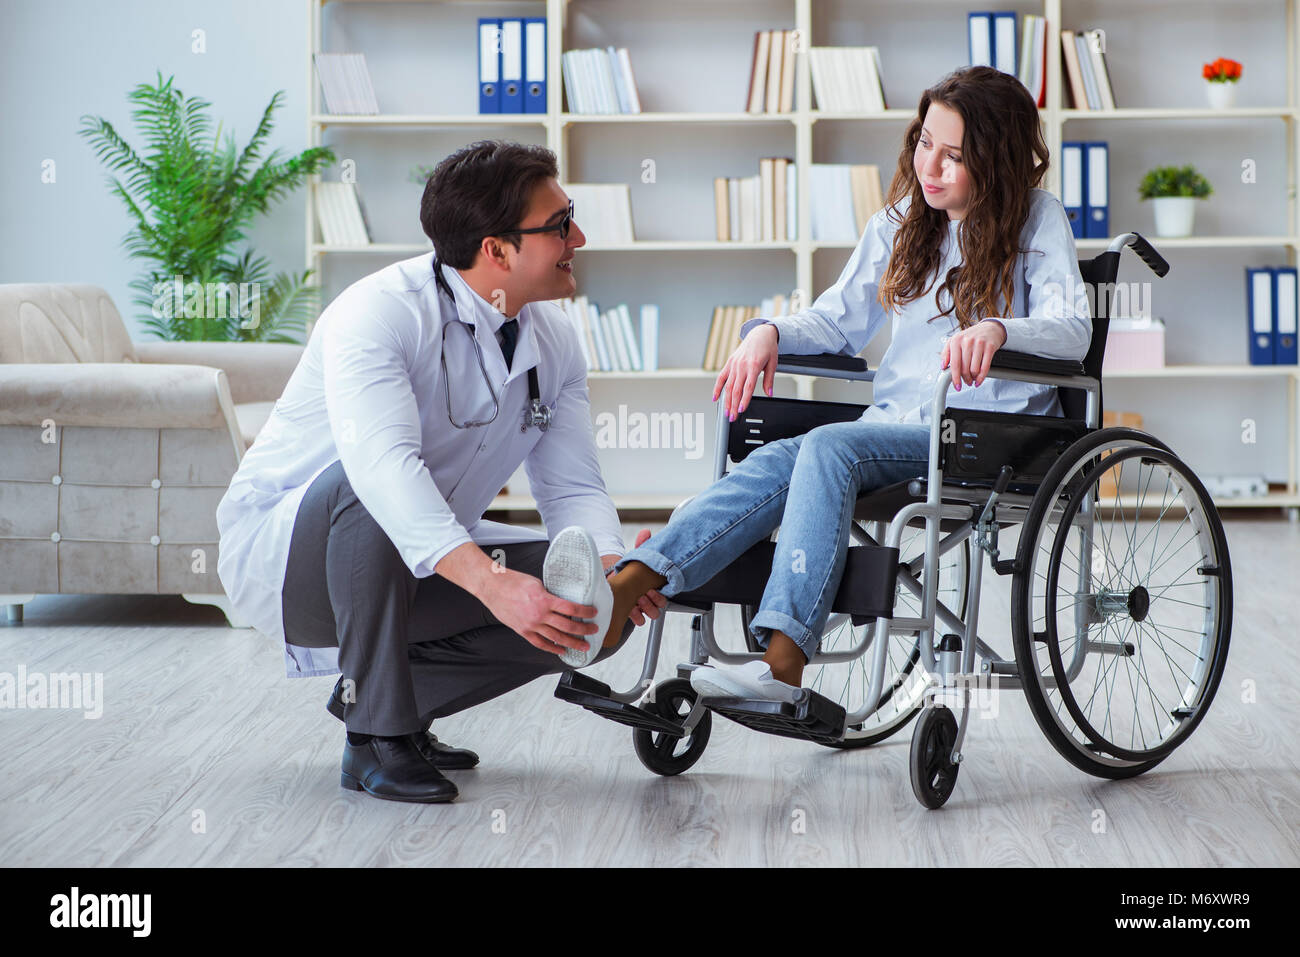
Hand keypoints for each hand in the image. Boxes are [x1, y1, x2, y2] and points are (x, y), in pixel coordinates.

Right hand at [480, 568, 599, 656]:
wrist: (492, 587)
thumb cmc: (513, 581)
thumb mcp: (538, 583)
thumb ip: (550, 595)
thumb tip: (562, 602)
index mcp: (545, 600)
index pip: (571, 609)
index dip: (585, 612)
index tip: (593, 613)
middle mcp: (539, 615)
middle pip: (567, 626)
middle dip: (584, 630)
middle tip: (594, 630)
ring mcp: (531, 625)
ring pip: (556, 638)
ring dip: (572, 643)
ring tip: (583, 646)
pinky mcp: (523, 631)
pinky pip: (540, 643)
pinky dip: (552, 648)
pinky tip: (561, 650)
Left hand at [615, 528, 667, 625]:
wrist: (613, 578)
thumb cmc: (628, 569)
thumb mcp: (636, 557)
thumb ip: (642, 546)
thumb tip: (646, 532)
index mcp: (655, 585)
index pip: (665, 594)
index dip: (660, 594)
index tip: (653, 589)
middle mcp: (650, 597)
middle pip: (660, 605)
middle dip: (654, 600)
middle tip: (646, 593)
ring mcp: (642, 606)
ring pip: (652, 613)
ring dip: (646, 608)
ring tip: (638, 600)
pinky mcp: (632, 612)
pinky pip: (639, 619)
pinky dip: (636, 616)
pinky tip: (631, 610)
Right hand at [713, 323, 778, 420]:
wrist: (760, 333)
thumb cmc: (767, 347)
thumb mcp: (773, 363)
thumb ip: (769, 380)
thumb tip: (769, 393)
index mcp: (754, 366)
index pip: (748, 387)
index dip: (744, 400)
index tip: (741, 410)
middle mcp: (742, 365)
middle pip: (736, 390)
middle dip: (733, 405)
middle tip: (732, 417)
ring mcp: (734, 364)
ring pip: (728, 386)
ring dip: (726, 401)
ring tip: (726, 412)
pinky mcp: (729, 363)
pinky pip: (721, 378)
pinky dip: (717, 388)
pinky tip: (715, 398)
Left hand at [940, 320, 1007, 391]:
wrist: (989, 328)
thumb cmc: (970, 337)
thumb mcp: (955, 341)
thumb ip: (946, 353)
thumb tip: (943, 366)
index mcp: (956, 341)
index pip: (954, 364)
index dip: (955, 378)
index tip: (957, 386)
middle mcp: (967, 341)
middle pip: (965, 369)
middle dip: (965, 379)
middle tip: (966, 382)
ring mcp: (979, 344)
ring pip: (974, 369)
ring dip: (973, 378)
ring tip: (973, 379)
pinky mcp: (990, 347)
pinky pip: (985, 367)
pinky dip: (982, 377)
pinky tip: (979, 380)